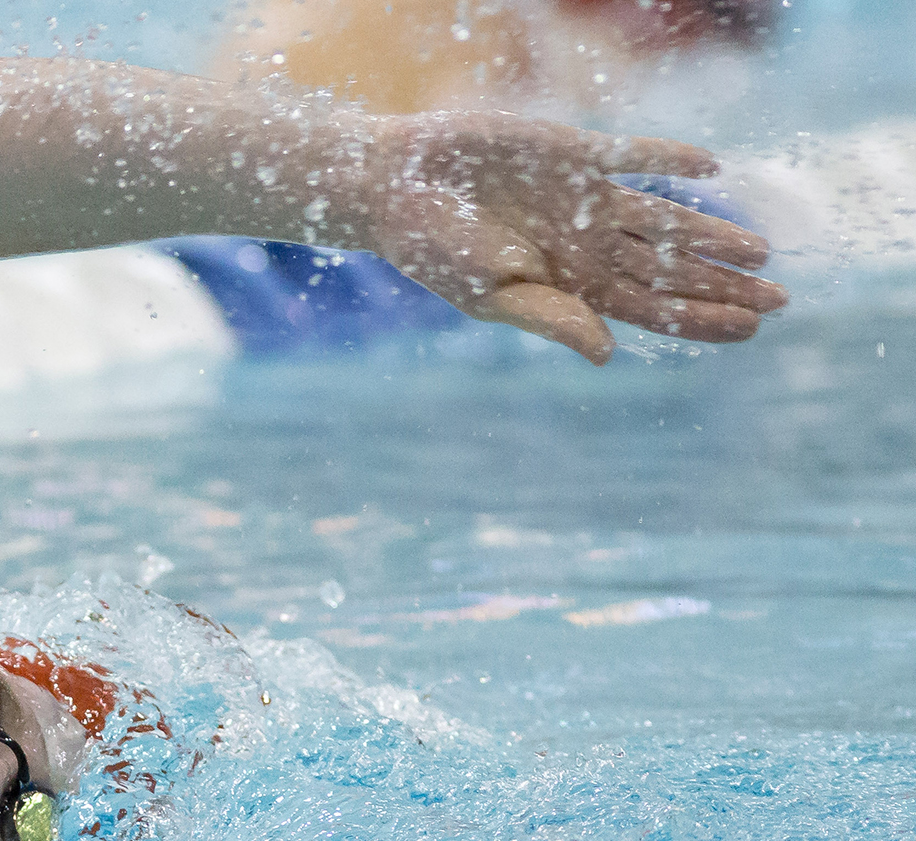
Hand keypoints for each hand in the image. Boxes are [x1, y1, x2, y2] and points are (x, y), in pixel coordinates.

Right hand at [362, 111, 787, 363]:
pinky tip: (709, 165)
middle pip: (668, 270)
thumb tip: (609, 353)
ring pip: (664, 219)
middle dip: (722, 286)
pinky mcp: (570, 154)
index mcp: (566, 285)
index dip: (698, 319)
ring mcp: (581, 199)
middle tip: (780, 300)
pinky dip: (668, 159)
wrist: (393, 187)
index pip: (647, 309)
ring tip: (761, 249)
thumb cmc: (431, 249)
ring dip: (712, 233)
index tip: (749, 330)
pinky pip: (632, 155)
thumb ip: (552, 317)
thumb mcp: (490, 294)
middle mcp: (584, 244)